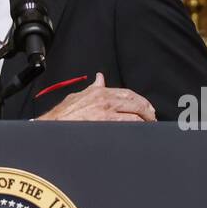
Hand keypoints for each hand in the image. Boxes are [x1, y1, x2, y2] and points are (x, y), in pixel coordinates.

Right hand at [35, 73, 156, 121]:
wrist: (54, 125)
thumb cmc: (63, 114)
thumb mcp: (78, 95)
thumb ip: (93, 88)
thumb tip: (100, 78)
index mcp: (99, 92)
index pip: (126, 93)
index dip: (139, 99)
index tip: (145, 106)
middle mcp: (104, 99)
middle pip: (133, 101)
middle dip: (146, 109)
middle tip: (152, 116)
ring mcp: (106, 111)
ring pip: (133, 112)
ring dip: (144, 118)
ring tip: (148, 124)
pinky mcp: (105, 122)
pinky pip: (127, 122)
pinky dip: (136, 125)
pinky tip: (140, 129)